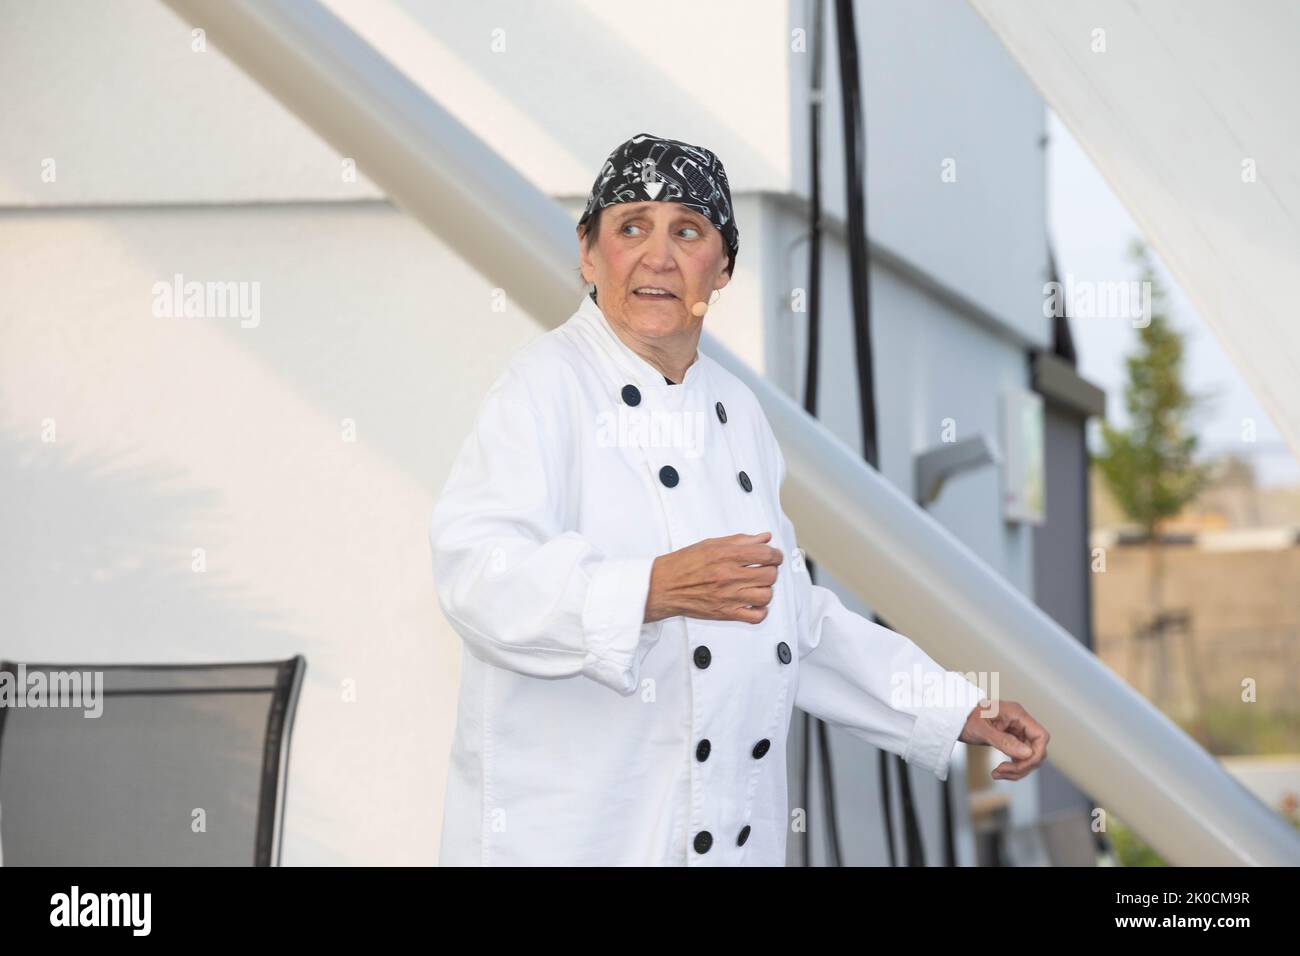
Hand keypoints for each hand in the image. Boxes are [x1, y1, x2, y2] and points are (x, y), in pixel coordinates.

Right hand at [645, 532, 782, 624]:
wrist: (663, 586)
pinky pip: (756, 616)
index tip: (774, 556)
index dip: (775, 554)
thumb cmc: (684, 564)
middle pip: (770, 575)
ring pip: (766, 595)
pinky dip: (760, 611)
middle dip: (771, 570)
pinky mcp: (726, 613)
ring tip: (757, 586)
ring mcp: (729, 596)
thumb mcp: (711, 544)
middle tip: (764, 569)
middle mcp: (729, 575)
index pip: (766, 554)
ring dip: (766, 589)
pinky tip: (753, 602)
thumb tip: (764, 538)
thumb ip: (740, 540)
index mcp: (726, 555)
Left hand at [958, 699, 1048, 780]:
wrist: (952, 717)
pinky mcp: (1010, 741)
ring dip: (1016, 770)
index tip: (1020, 765)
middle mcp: (1019, 723)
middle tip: (1002, 771)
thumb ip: (1005, 741)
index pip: (1041, 736)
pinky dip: (1011, 768)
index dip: (1036, 754)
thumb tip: (1028, 753)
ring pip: (1028, 757)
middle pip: (1036, 750)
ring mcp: (1016, 732)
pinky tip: (998, 772)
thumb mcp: (982, 730)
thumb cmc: (964, 717)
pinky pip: (1019, 758)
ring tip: (997, 773)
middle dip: (1023, 765)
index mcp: (1016, 714)